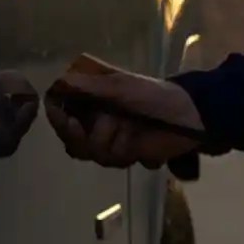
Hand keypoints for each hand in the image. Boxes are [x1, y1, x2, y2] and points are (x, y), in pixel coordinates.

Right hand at [45, 54, 202, 169]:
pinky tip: (138, 145)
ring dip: (108, 142)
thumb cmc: (152, 95)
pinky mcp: (123, 155)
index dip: (57, 115)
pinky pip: (111, 160)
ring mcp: (109, 138)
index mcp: (93, 99)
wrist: (186, 117)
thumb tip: (58, 82)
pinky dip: (124, 152)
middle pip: (71, 137)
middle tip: (79, 128)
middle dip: (77, 135)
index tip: (58, 115)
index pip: (63, 109)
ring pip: (90, 151)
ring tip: (126, 130)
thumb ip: (89, 86)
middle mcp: (96, 119)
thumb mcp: (120, 86)